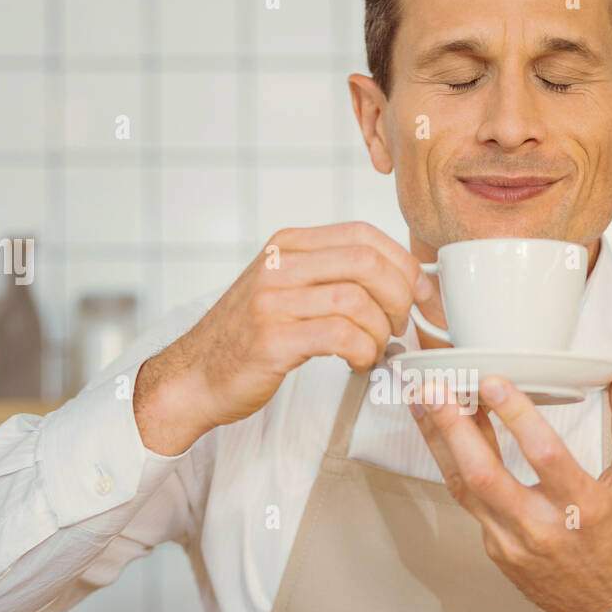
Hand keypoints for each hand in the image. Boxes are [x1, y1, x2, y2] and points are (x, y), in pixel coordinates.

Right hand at [134, 222, 431, 454]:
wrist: (193, 376)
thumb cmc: (248, 338)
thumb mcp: (286, 289)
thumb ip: (332, 276)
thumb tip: (405, 280)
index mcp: (287, 245)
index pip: (363, 235)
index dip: (403, 264)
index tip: (418, 294)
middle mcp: (278, 265)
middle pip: (367, 263)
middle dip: (399, 298)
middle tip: (398, 326)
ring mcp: (271, 301)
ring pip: (357, 301)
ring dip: (380, 332)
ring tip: (373, 350)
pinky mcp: (271, 339)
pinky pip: (340, 336)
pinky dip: (363, 351)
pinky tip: (358, 362)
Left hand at [410, 350, 611, 611]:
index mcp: (584, 506)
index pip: (544, 456)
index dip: (516, 416)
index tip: (492, 382)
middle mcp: (543, 528)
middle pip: (485, 474)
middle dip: (453, 427)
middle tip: (434, 388)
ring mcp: (513, 543)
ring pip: (464, 488)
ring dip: (440, 441)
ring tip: (425, 402)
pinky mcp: (496, 551)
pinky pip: (469, 504)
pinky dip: (454, 466)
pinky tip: (445, 436)